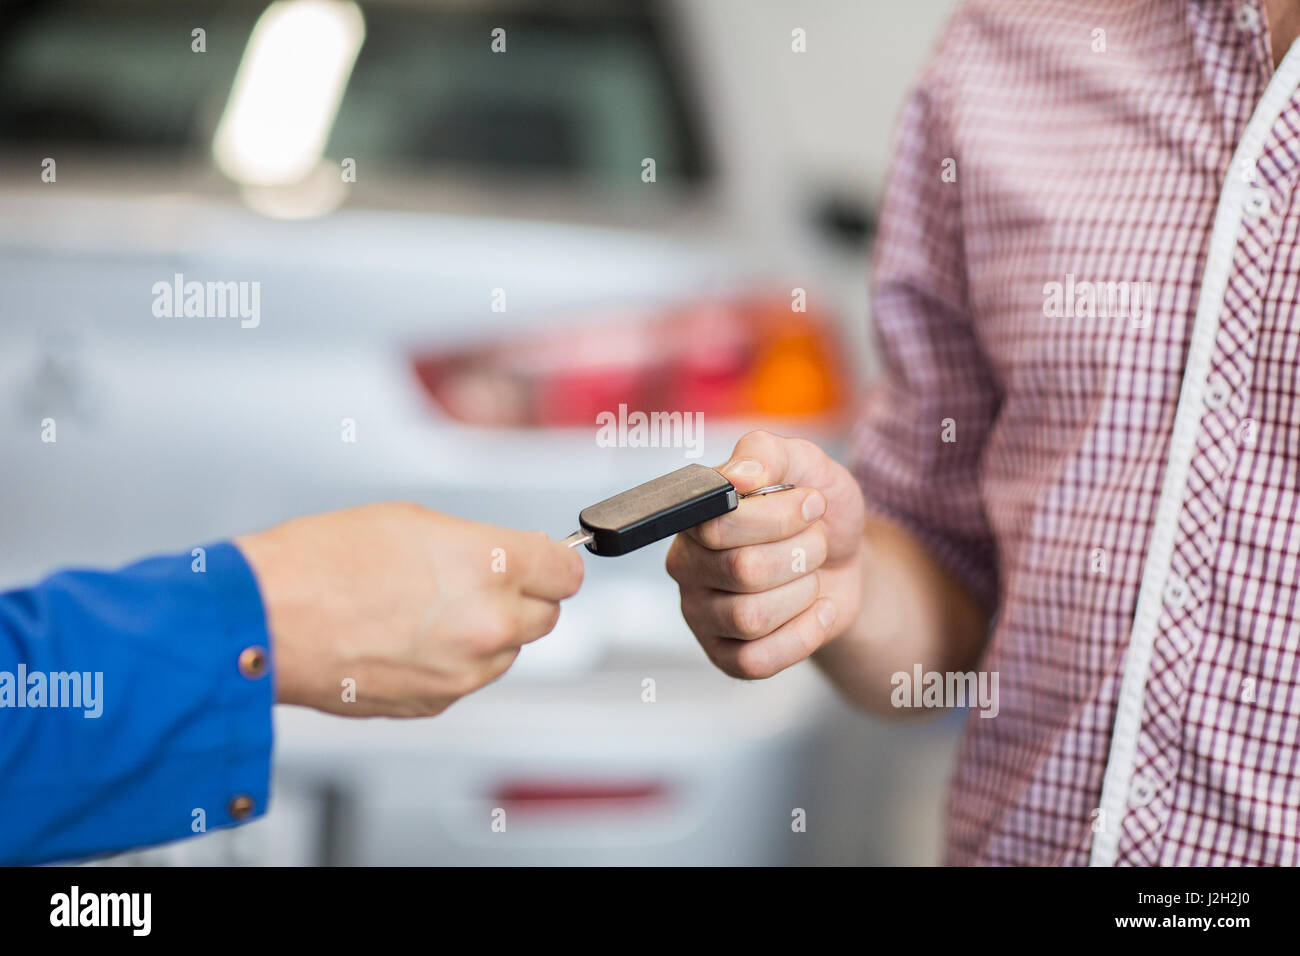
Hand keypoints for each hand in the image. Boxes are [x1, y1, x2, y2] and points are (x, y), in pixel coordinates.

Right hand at [235, 503, 583, 716]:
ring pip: (505, 653)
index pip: (566, 574)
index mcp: (493, 568)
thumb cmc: (321, 564)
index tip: (545, 564)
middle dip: (519, 599)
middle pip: (544, 617)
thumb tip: (503, 559)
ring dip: (484, 634)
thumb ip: (477, 546)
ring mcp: (463, 671)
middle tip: (477, 584)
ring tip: (426, 610)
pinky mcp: (435, 703)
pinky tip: (405, 638)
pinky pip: (464, 679)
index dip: (552, 565)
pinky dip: (449, 663)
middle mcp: (488, 625)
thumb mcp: (414, 522)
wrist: (266, 621)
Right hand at [666, 430, 864, 678]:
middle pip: (743, 571)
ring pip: (752, 618)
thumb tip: (740, 476)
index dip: (778, 516)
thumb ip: (766, 453)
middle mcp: (686, 565)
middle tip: (816, 542)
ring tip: (812, 576)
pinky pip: (757, 660)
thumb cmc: (816, 512)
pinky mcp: (725, 656)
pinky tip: (817, 610)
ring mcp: (702, 614)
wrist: (844, 561)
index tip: (812, 503)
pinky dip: (803, 634)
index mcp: (694, 517)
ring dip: (803, 593)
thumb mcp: (804, 464)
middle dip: (801, 553)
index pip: (719, 525)